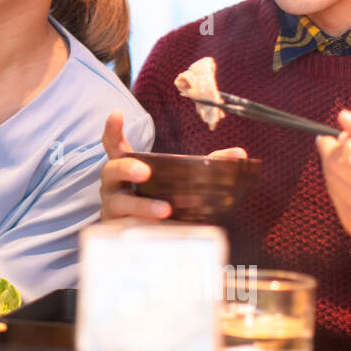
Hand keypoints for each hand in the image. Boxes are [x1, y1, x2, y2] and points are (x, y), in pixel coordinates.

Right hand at [98, 111, 246, 219]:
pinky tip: (160, 230)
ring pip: (119, 203)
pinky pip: (126, 229)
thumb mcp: (183, 180)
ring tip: (165, 210)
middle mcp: (116, 185)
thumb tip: (239, 154)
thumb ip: (208, 165)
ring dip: (142, 205)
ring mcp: (115, 208)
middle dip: (126, 168)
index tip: (117, 114)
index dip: (113, 129)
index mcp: (128, 167)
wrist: (158, 236)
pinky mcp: (120, 231)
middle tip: (145, 172)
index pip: (115, 145)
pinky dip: (143, 228)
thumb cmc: (166, 200)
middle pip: (111, 170)